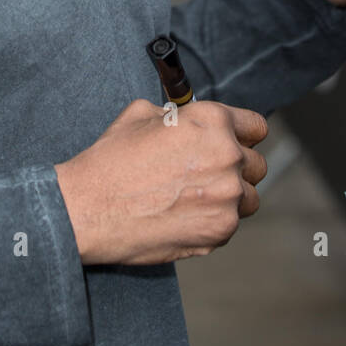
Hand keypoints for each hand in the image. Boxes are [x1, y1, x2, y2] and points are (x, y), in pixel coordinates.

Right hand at [54, 97, 267, 264]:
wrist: (89, 208)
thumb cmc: (111, 160)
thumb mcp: (141, 115)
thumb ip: (177, 114)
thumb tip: (188, 117)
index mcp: (213, 122)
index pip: (255, 126)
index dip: (242, 134)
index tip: (234, 143)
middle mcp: (228, 156)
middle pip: (256, 164)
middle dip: (236, 168)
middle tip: (207, 175)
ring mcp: (228, 196)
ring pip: (249, 197)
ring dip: (230, 197)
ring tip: (196, 199)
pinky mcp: (220, 230)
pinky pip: (230, 224)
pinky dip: (213, 221)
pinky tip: (184, 216)